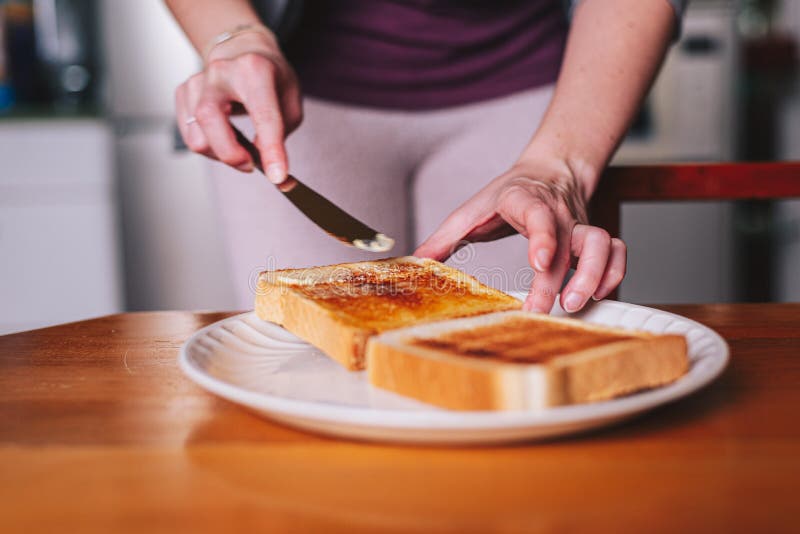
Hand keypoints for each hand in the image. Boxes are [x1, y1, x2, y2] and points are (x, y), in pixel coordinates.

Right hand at [175, 30, 301, 182]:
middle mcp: (221, 71)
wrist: (244, 50)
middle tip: (252, 164)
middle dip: (233, 155)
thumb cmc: (270, 76)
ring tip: (239, 148)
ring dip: (220, 154)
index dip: (271, 151)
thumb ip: (280, 131)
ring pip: (197, 136)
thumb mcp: (290, 101)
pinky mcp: (183, 92)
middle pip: (211, 122)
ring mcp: (197, 80)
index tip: (278, 177)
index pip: (263, 116)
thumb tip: (263, 159)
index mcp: (254, 69)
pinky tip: (224, 137)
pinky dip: (209, 146)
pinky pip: (189, 135)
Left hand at [414, 156, 625, 313]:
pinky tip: (598, 296)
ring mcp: (579, 224)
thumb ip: (444, 238)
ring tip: (576, 304)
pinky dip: (614, 274)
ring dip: (595, 275)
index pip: (539, 214)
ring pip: (604, 243)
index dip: (542, 237)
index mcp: (524, 200)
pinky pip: (617, 251)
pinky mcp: (594, 237)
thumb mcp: (470, 211)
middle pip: (568, 242)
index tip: (539, 263)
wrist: (548, 171)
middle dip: (558, 279)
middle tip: (542, 310)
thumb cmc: (505, 195)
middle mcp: (557, 212)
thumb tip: (414, 261)